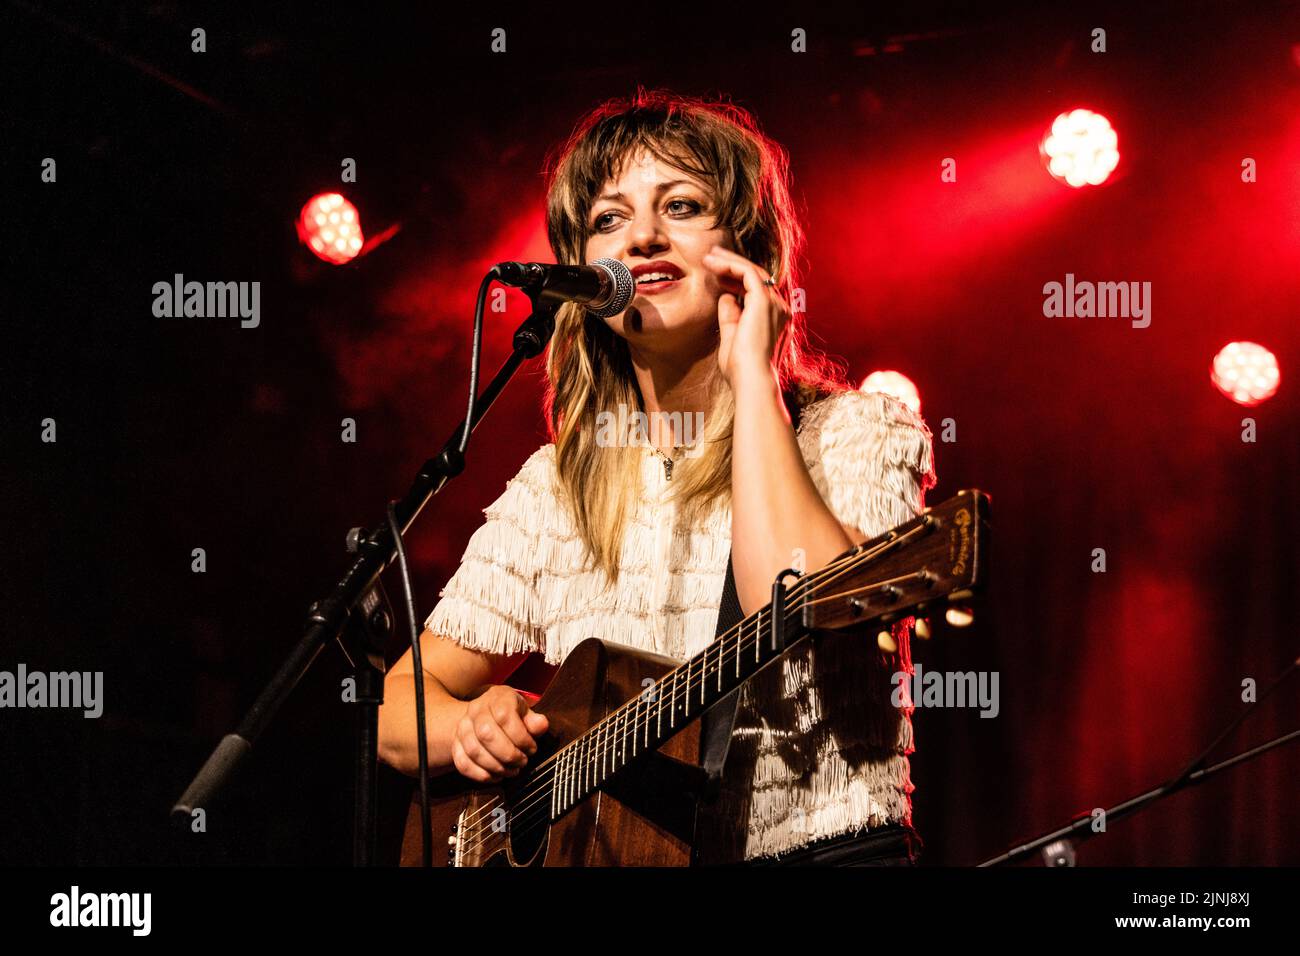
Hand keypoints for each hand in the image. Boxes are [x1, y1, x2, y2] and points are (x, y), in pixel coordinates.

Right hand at [451, 684, 549, 783]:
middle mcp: (476, 709)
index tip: (532, 748)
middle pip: (486, 734)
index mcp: (497, 697)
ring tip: (511, 770)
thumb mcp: (526, 712)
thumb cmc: (512, 715)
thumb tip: (541, 725)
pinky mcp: (455, 744)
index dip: (520, 737)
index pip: (504, 716)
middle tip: (522, 762)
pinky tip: (496, 776)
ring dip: (496, 767)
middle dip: (508, 754)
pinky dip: (480, 775)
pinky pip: (462, 763)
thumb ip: (534, 721)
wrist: (485, 715)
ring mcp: (463, 727)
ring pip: (474, 751)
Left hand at [702, 244, 789, 386]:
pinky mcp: (764, 301)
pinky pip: (747, 273)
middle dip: (733, 264)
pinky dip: (730, 265)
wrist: (752, 380)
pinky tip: (713, 263)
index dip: (736, 280)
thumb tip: (726, 297)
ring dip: (729, 261)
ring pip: (753, 271)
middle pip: (757, 277)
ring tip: (708, 257)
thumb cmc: (741, 369)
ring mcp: (775, 304)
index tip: (717, 276)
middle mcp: (780, 309)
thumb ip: (730, 316)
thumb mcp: (732, 338)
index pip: (757, 291)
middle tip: (712, 256)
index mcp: (775, 319)